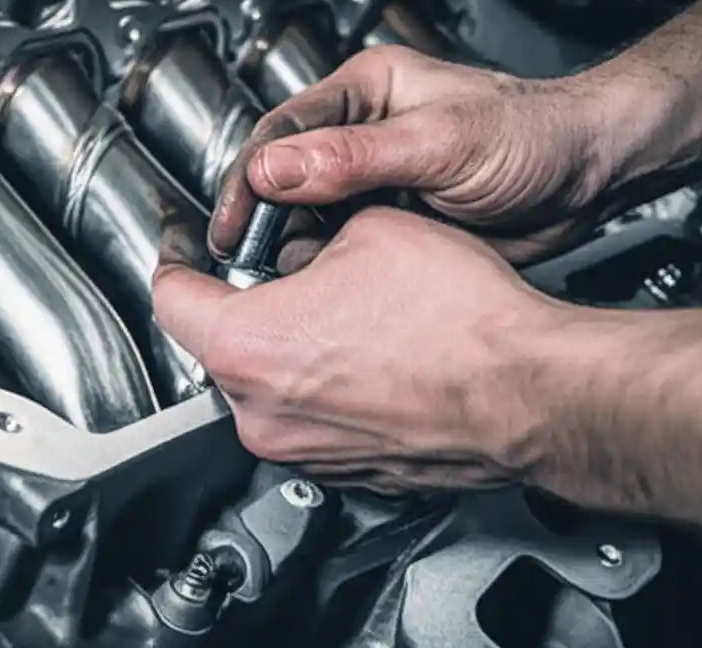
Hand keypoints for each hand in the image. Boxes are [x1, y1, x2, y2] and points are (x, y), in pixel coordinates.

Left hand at [154, 206, 568, 493]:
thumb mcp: (369, 230)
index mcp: (248, 345)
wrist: (529, 392)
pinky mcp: (346, 471)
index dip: (177, 256)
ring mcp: (303, 451)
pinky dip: (329, 388)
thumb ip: (310, 237)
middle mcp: (262, 413)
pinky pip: (313, 419)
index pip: (171, 296)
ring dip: (292, 348)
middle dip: (250, 303)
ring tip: (350, 314)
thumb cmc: (461, 322)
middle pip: (222, 345)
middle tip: (293, 270)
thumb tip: (305, 247)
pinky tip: (376, 355)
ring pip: (269, 386)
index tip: (185, 246)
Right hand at [211, 44, 633, 263]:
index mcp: (365, 94)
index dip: (249, 179)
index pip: (283, 132)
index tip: (232, 223)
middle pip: (285, 180)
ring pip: (310, 220)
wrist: (589, 178)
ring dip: (296, 252)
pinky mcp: (393, 226)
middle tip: (250, 265)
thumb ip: (357, 156)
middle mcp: (361, 137)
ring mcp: (376, 184)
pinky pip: (344, 250)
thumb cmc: (534, 135)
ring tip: (286, 285)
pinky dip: (330, 273)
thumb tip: (276, 169)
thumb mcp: (442, 142)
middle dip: (265, 223)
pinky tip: (326, 293)